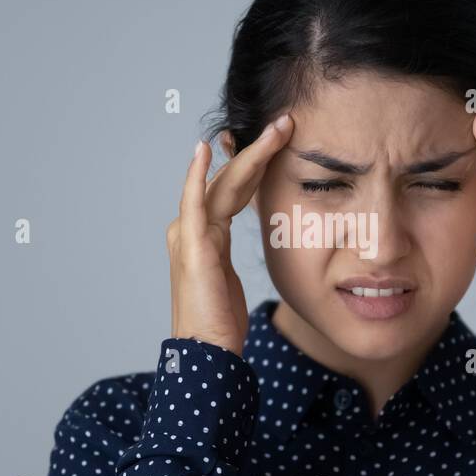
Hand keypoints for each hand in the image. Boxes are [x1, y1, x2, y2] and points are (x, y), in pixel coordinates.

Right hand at [167, 114, 294, 354]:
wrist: (207, 352)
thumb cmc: (221, 321)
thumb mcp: (230, 278)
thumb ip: (232, 254)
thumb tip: (253, 240)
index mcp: (205, 234)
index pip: (233, 188)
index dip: (256, 162)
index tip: (280, 139)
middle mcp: (192, 227)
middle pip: (229, 179)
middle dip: (257, 150)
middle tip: (286, 123)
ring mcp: (189, 234)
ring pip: (222, 183)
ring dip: (248, 155)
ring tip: (274, 130)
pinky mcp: (192, 245)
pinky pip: (195, 203)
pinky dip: (197, 175)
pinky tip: (206, 151)